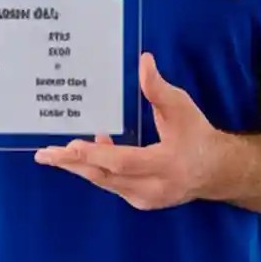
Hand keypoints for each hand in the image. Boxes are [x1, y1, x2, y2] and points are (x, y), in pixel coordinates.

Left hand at [34, 53, 241, 210]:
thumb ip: (159, 88)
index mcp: (166, 164)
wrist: (216, 171)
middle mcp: (153, 188)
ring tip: (51, 154)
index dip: (95, 154)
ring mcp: (145, 198)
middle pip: (105, 177)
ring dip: (78, 166)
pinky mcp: (140, 200)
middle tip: (44, 154)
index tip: (69, 145)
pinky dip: (94, 168)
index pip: (123, 162)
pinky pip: (111, 184)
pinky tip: (81, 151)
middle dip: (73, 163)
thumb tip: (143, 61)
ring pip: (105, 182)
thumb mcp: (182, 108)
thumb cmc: (197, 134)